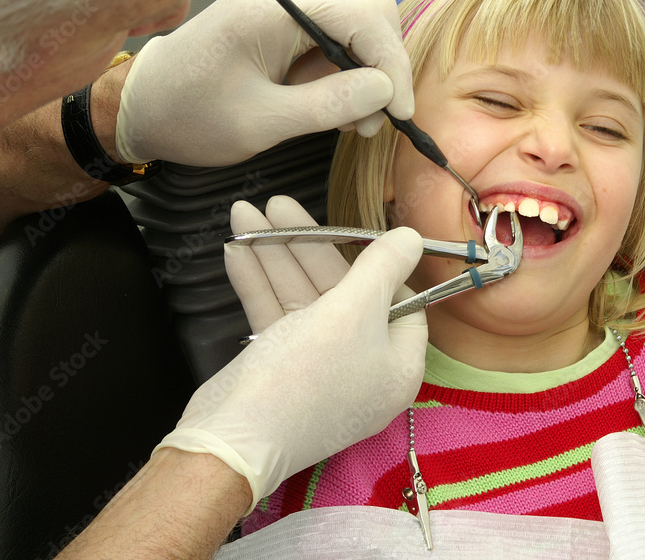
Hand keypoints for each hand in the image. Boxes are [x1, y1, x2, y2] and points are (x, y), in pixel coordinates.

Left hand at [115, 0, 413, 165]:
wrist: (142, 106)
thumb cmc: (187, 113)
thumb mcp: (261, 123)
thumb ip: (327, 105)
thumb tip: (384, 91)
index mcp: (273, 8)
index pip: (365, 15)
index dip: (392, 64)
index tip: (397, 111)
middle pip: (368, 11)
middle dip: (382, 66)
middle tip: (373, 119)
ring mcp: (281, 5)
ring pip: (355, 25)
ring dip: (363, 73)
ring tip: (351, 120)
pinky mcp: (279, 22)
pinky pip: (330, 37)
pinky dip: (341, 72)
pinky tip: (331, 106)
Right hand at [153, 197, 427, 508]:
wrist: (231, 440)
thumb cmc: (302, 377)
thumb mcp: (350, 312)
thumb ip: (381, 268)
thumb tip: (413, 237)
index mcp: (396, 364)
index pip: (400, 301)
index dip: (377, 261)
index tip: (352, 226)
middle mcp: (362, 368)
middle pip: (341, 292)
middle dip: (304, 244)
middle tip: (275, 204)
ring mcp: (317, 370)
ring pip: (301, 300)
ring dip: (272, 256)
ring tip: (244, 214)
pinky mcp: (278, 370)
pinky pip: (274, 318)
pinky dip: (256, 284)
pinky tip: (233, 250)